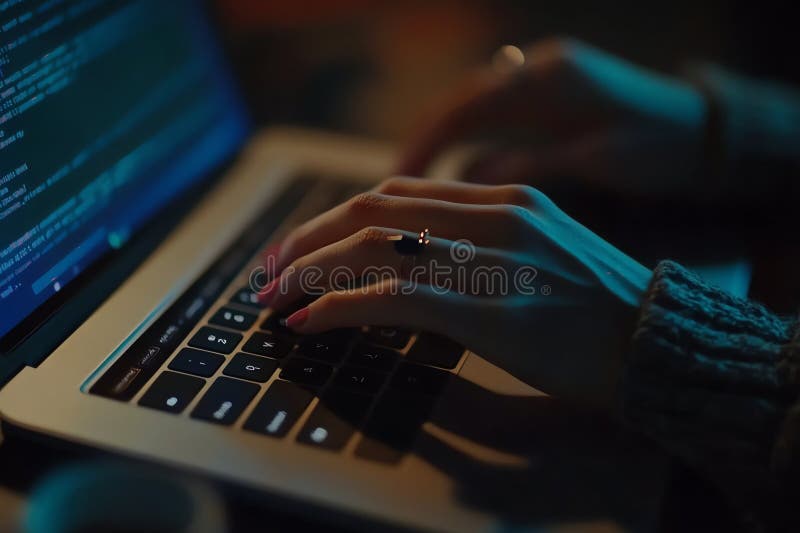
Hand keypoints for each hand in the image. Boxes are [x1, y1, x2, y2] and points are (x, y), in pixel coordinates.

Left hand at [262, 178, 650, 409]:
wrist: (660, 344)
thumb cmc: (601, 310)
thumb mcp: (543, 254)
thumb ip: (485, 243)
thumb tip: (415, 263)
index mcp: (505, 199)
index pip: (397, 194)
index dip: (339, 218)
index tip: (304, 246)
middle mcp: (493, 215)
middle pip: (371, 211)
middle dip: (308, 239)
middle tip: (269, 269)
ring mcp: (490, 259)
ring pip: (372, 249)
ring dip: (308, 271)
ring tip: (272, 295)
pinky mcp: (487, 310)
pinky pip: (391, 298)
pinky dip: (337, 306)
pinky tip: (308, 320)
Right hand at [395, 38, 707, 196]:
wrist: (704, 136)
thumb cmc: (661, 148)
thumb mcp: (599, 160)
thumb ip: (533, 165)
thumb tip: (471, 179)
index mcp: (548, 81)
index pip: (467, 106)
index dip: (426, 141)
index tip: (396, 174)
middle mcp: (536, 76)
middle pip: (456, 109)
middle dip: (420, 150)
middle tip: (388, 192)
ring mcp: (538, 90)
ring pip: (469, 122)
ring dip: (437, 158)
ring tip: (404, 200)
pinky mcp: (543, 110)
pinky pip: (490, 132)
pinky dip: (467, 160)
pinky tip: (450, 192)